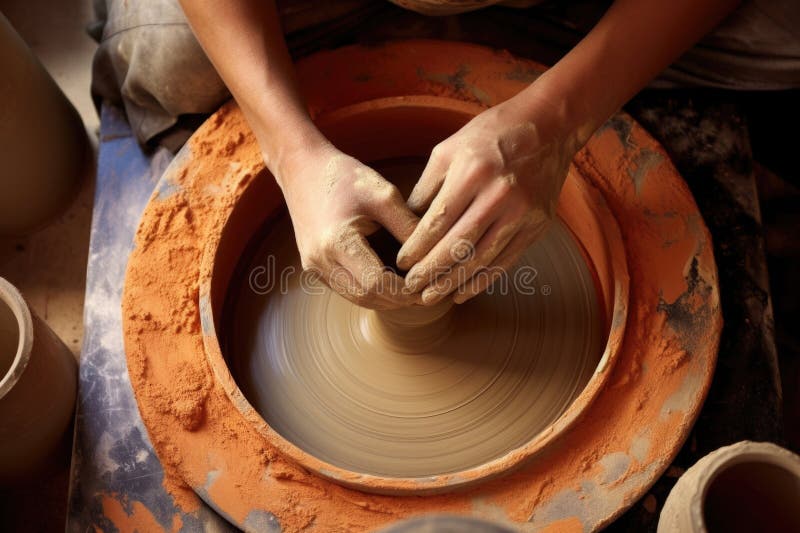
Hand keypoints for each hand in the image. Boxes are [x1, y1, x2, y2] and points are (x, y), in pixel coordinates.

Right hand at [278, 143, 419, 309]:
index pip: (377, 283)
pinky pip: (346, 288)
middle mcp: (320, 260)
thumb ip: (409, 226)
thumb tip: (435, 254)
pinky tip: (391, 281)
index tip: (428, 283)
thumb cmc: (344, 176)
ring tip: (412, 288)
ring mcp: (314, 266)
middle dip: (397, 299)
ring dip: (385, 298)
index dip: (405, 290)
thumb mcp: (384, 194)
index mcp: (337, 241)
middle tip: (425, 290)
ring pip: (356, 297)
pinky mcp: (314, 266)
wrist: (302, 169)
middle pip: (366, 297)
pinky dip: (370, 290)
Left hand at [397, 99, 575, 304]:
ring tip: (431, 298)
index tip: (401, 264)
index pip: (437, 221)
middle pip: (458, 245)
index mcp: (472, 173)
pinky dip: (482, 280)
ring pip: (481, 259)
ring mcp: (522, 213)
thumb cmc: (489, 136)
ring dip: (453, 283)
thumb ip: (426, 188)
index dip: (417, 248)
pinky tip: (461, 292)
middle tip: (411, 289)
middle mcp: (499, 195)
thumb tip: (405, 226)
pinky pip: (505, 261)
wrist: (547, 126)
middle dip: (431, 272)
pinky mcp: (537, 226)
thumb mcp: (448, 150)